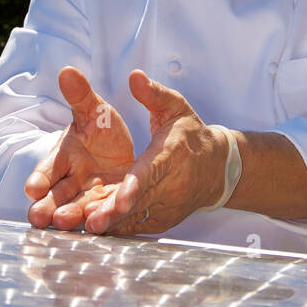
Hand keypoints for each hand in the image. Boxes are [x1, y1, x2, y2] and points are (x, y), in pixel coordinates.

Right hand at [24, 67, 135, 229]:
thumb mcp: (94, 111)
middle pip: (56, 196)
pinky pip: (102, 216)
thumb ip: (81, 96)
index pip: (47, 169)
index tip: (32, 187)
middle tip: (39, 217)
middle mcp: (72, 181)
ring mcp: (89, 197)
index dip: (39, 178)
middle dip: (47, 206)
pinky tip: (97, 227)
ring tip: (65, 224)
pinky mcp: (108, 207)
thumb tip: (67, 70)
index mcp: (64, 157)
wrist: (125, 151)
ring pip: (76, 210)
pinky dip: (98, 222)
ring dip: (70, 218)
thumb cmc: (101, 130)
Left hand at [81, 70, 228, 235]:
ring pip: (137, 217)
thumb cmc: (190, 133)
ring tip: (90, 227)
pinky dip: (120, 229)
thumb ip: (154, 94)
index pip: (152, 172)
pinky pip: (138, 226)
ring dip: (114, 223)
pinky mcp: (161, 220)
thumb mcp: (175, 107)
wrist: (216, 167)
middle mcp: (171, 184)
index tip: (120, 199)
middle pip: (140, 200)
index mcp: (171, 154)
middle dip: (115, 211)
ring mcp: (167, 206)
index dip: (135, 186)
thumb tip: (134, 76)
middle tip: (91, 219)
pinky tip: (98, 230)